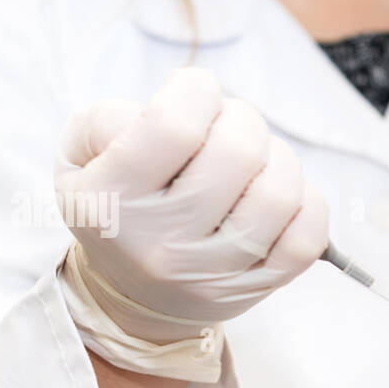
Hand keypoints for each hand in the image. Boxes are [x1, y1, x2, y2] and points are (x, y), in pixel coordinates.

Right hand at [55, 67, 327, 348]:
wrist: (133, 298)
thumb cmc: (117, 210)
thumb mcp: (80, 161)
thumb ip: (107, 119)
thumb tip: (175, 100)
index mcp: (112, 204)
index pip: (174, 126)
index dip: (196, 89)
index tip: (193, 93)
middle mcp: (164, 244)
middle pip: (238, 152)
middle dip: (241, 120)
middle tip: (225, 127)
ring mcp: (216, 272)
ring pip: (280, 193)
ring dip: (277, 158)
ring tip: (253, 161)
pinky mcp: (259, 287)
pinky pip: (307, 236)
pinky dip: (305, 202)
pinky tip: (274, 195)